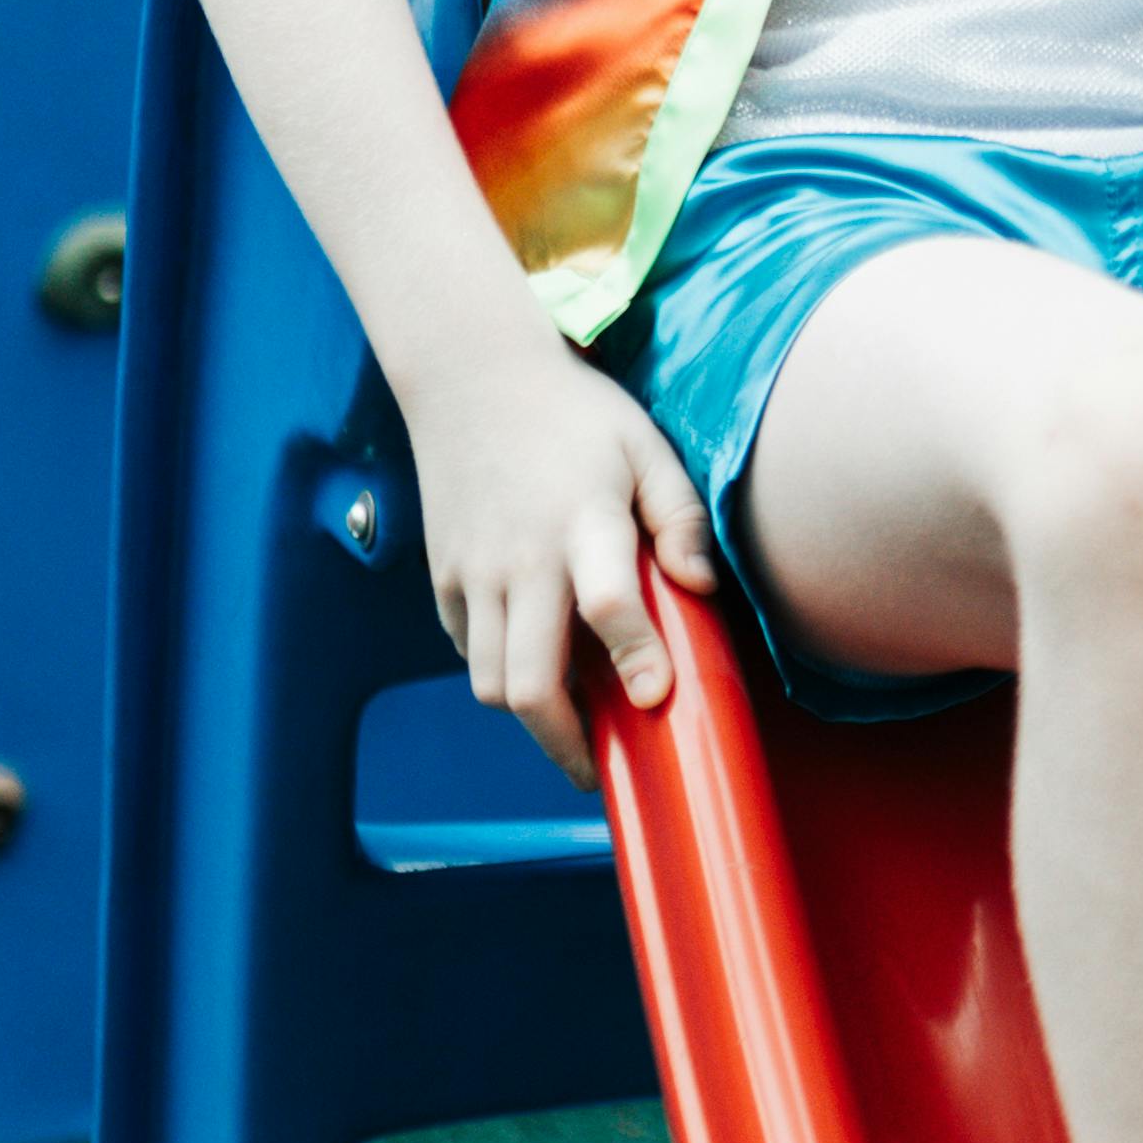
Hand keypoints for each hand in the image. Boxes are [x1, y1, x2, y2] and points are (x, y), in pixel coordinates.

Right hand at [403, 340, 718, 782]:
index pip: (608, 604)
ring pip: (489, 682)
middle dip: (566, 741)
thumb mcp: (645, 448)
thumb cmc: (575, 415)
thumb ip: (680, 518)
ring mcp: (473, 570)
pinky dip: (498, 674)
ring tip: (573, 730)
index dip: (636, 657)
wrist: (471, 376)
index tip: (654, 699)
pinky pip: (468, 650)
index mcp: (582, 521)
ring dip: (531, 718)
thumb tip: (700, 587)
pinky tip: (535, 668)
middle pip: (528, 680)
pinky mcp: (442, 576)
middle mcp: (520, 556)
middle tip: (603, 766)